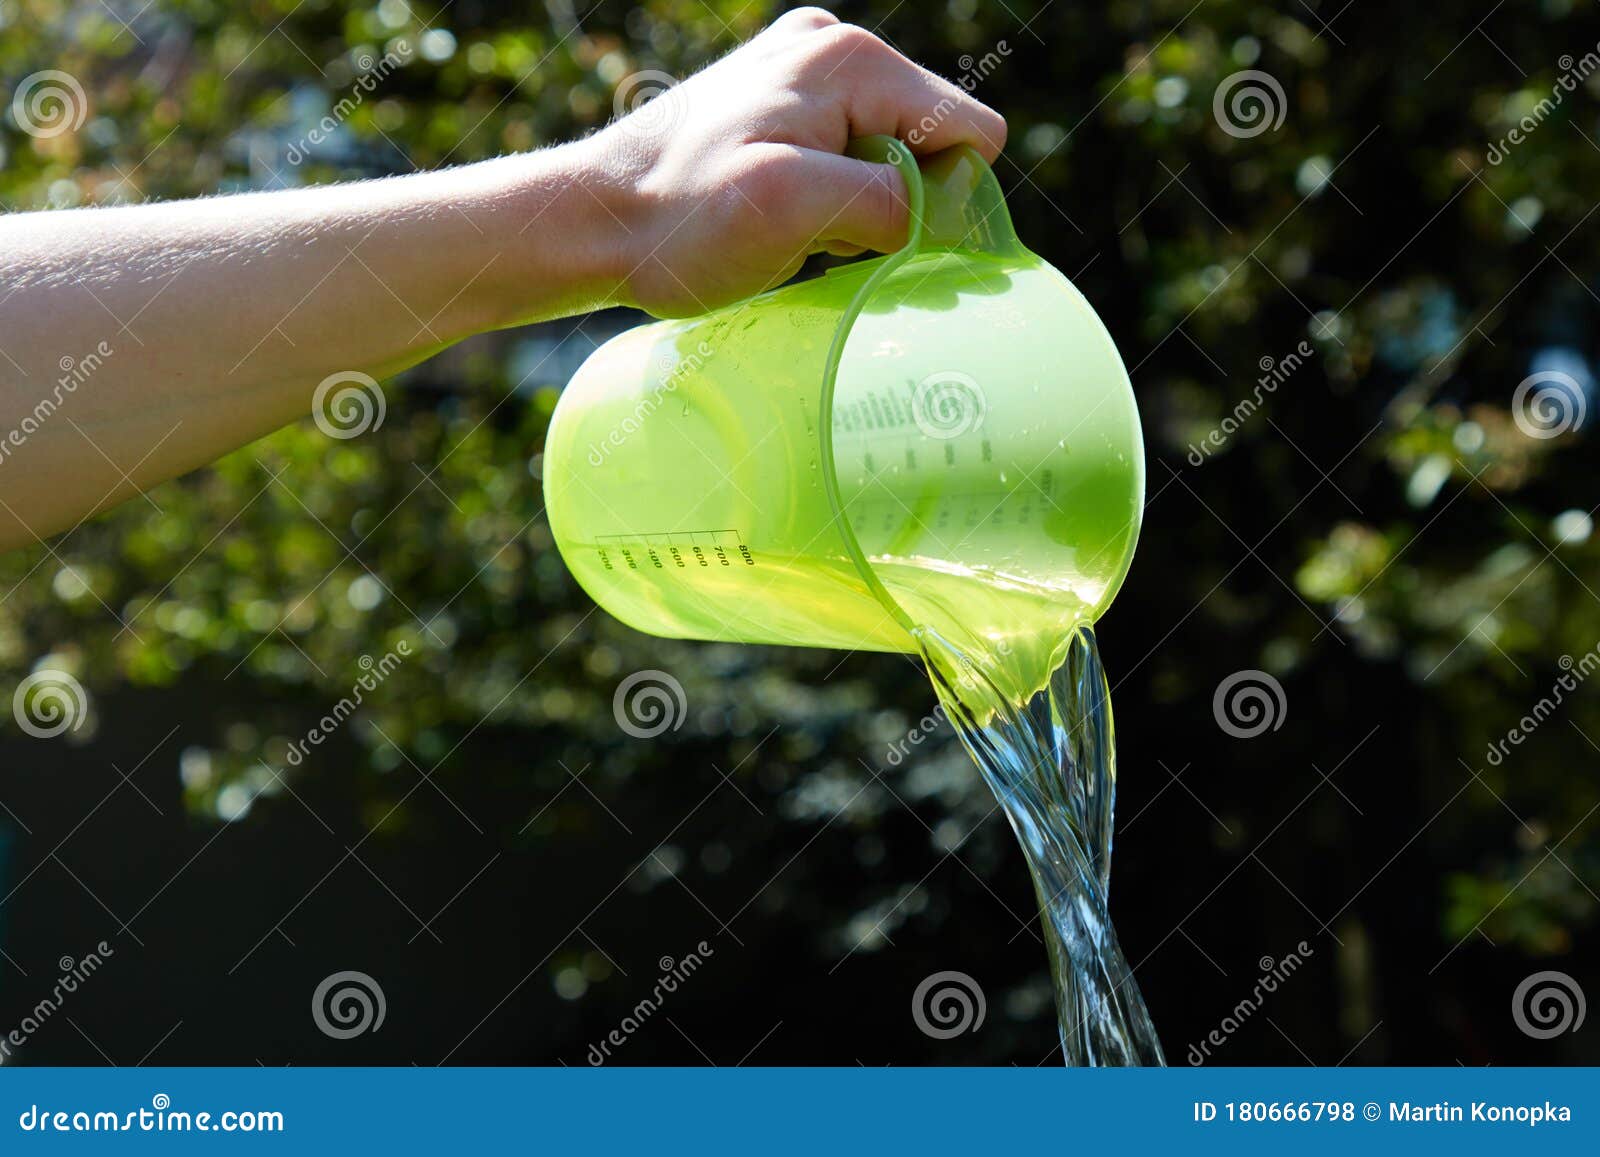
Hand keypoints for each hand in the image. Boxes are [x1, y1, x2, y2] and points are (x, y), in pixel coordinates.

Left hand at [586, 7, 1006, 316]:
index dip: (946, 199)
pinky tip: (778, 217)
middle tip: (822, 235)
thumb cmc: (681, 219)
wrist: (592, 220)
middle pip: (930, 141)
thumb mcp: (792, 209)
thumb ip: (886, 201)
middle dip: (895, 202)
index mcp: (850, 58)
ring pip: (888, 154)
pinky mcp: (777, 103)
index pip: (970, 131)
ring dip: (857, 207)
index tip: (881, 240)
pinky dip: (827, 198)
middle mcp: (832, 46)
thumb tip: (938, 217)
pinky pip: (845, 155)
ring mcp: (801, 71)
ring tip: (792, 226)